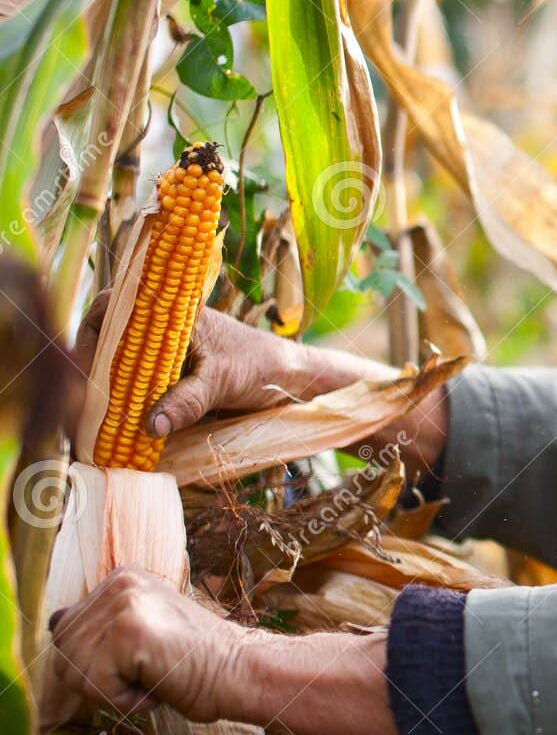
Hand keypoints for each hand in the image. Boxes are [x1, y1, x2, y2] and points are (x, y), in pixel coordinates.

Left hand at [39, 569, 250, 727]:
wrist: (242, 672)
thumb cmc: (197, 663)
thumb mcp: (144, 629)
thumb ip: (103, 624)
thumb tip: (52, 623)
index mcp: (121, 577)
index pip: (67, 629)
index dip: (95, 662)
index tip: (139, 663)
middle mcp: (119, 582)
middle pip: (64, 652)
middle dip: (99, 679)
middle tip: (148, 674)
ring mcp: (123, 604)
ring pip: (76, 672)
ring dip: (113, 692)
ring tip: (155, 678)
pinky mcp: (128, 632)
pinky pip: (95, 687)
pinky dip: (124, 702)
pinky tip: (157, 687)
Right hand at [76, 297, 312, 437]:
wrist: (293, 380)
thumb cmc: (263, 367)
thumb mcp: (223, 382)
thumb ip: (187, 401)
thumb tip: (148, 425)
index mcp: (174, 314)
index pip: (114, 307)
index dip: (92, 331)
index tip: (86, 365)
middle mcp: (163, 331)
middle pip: (110, 341)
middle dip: (93, 370)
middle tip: (87, 403)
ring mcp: (166, 356)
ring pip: (122, 367)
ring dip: (108, 391)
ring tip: (97, 420)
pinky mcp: (173, 381)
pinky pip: (140, 388)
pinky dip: (127, 405)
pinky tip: (119, 427)